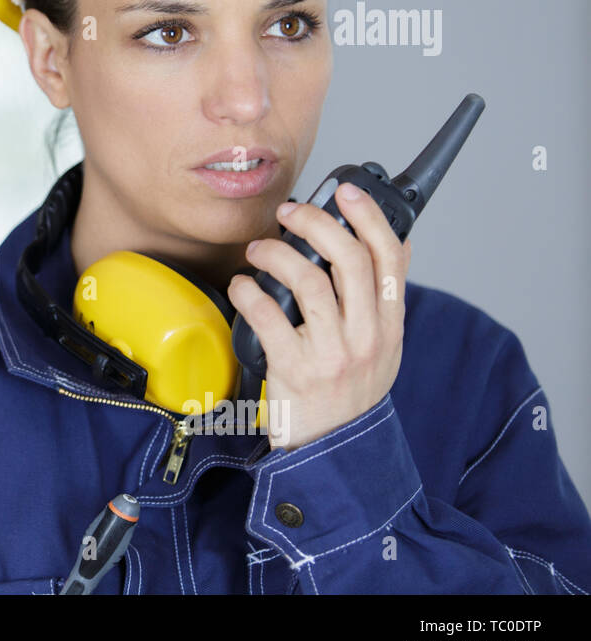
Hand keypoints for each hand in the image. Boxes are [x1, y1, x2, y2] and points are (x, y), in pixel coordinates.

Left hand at [227, 183, 411, 450]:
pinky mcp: (295, 369)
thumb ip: (386, 298)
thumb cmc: (352, 391)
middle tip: (289, 212)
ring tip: (258, 250)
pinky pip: (268, 316)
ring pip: (307, 281)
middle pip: (348, 259)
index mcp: (389, 323)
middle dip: (316, 223)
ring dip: (275, 254)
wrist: (335, 450)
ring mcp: (332, 354)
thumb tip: (399, 243)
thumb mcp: (386, 345)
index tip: (346, 190)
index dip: (368, 216)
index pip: (389, 256)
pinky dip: (248, 292)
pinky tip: (241, 286)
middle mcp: (367, 336)